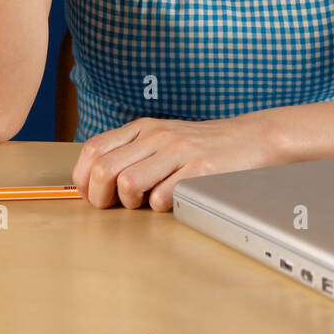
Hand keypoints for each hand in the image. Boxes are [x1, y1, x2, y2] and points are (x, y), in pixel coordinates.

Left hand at [71, 114, 277, 211]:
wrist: (251, 138)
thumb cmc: (203, 146)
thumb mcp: (163, 138)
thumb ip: (133, 152)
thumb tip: (94, 181)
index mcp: (144, 127)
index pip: (93, 149)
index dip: (82, 178)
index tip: (90, 195)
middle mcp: (157, 135)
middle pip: (104, 170)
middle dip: (100, 197)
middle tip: (113, 206)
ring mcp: (178, 151)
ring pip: (128, 183)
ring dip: (130, 203)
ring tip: (145, 202)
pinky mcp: (198, 169)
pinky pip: (162, 197)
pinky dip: (161, 207)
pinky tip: (172, 200)